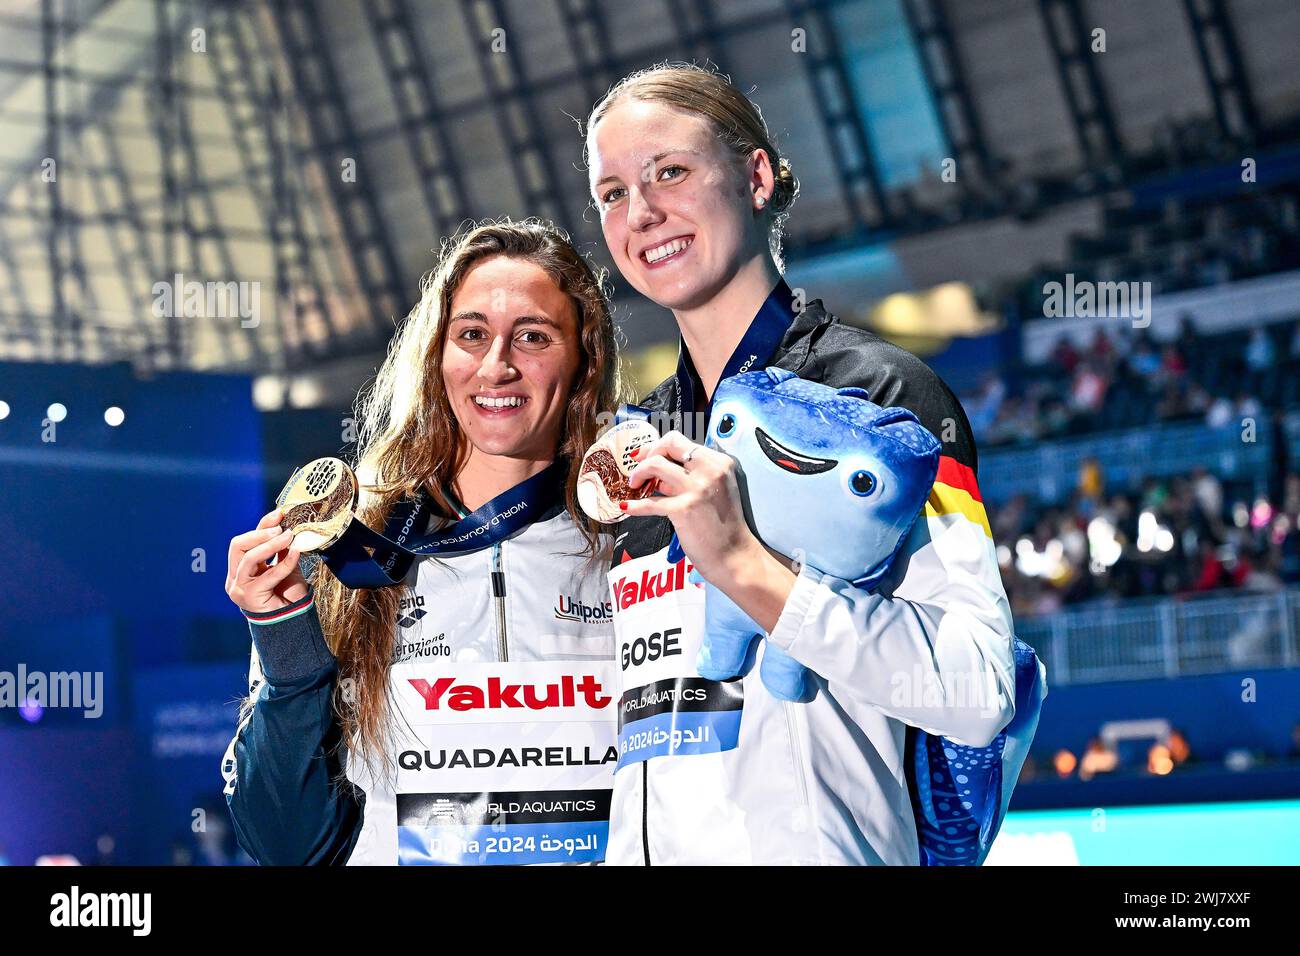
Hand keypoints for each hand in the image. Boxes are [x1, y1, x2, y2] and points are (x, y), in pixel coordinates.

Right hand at [225, 508, 308, 613]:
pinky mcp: (248, 597)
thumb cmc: (287, 594)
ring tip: (289, 536)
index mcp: (240, 568)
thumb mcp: (284, 565)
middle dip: (260, 533)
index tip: (279, 513)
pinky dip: (283, 563)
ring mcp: (239, 587)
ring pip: (248, 558)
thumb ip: (281, 549)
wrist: (293, 620)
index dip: (261, 525)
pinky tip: (296, 553)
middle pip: (238, 546)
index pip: (245, 541)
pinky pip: (267, 575)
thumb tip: (287, 526)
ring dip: (270, 544)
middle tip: (282, 528)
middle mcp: (235, 577)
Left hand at [623, 430, 763, 582]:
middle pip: (669, 444)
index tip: (648, 454)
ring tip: (634, 485)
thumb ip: (690, 478)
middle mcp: (710, 471)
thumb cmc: (725, 527)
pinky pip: (649, 502)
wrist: (735, 555)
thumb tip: (659, 475)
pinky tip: (627, 507)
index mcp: (720, 463)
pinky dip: (634, 505)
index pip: (683, 441)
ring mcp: (696, 489)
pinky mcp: (683, 509)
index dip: (660, 446)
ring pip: (655, 464)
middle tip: (638, 467)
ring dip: (638, 473)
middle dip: (648, 452)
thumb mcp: (716, 491)